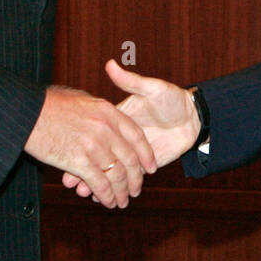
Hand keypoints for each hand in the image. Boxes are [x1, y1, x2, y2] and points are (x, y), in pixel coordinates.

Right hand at [23, 85, 156, 207]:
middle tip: (136, 190)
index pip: (136, 135)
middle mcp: (105, 128)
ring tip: (122, 201)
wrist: (25, 111)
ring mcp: (93, 145)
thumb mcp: (80, 97)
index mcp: (108, 111)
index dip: (146, 154)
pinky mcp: (79, 161)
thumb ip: (98, 110)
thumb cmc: (48, 103)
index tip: (150, 167)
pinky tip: (107, 201)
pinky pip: (100, 183)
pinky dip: (106, 195)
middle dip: (136, 178)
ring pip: (117, 174)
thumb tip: (104, 117)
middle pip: (129, 158)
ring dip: (121, 192)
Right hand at [61, 59, 199, 199]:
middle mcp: (120, 137)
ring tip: (81, 191)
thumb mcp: (151, 88)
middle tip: (70, 180)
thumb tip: (110, 64)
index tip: (68, 151)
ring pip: (108, 169)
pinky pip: (124, 179)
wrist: (192, 117)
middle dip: (83, 169)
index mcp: (118, 118)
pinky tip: (98, 196)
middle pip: (98, 155)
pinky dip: (110, 188)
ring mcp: (129, 152)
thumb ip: (131, 81)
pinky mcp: (142, 166)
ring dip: (93, 182)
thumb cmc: (171, 99)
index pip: (97, 133)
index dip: (83, 144)